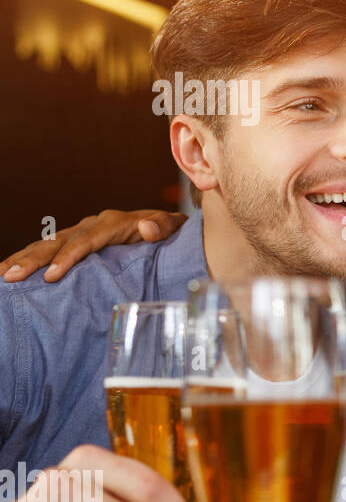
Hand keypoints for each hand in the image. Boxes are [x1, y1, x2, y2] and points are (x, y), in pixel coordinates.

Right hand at [1, 209, 187, 282]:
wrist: (165, 225)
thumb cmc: (169, 230)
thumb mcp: (173, 227)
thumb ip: (163, 227)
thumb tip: (147, 229)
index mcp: (112, 223)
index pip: (85, 241)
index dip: (67, 257)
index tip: (52, 275)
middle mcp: (91, 225)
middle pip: (58, 242)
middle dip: (34, 260)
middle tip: (12, 277)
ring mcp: (80, 232)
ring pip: (46, 244)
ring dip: (23, 259)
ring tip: (3, 276)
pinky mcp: (74, 241)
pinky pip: (48, 249)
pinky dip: (27, 258)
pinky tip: (8, 271)